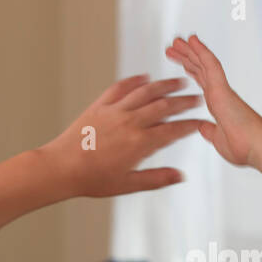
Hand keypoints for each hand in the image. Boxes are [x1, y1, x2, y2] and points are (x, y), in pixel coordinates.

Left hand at [41, 74, 205, 197]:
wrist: (61, 168)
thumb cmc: (92, 179)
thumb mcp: (128, 184)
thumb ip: (156, 178)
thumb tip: (179, 176)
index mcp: (140, 143)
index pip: (173, 130)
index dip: (190, 125)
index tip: (201, 121)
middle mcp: (130, 122)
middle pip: (164, 106)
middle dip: (184, 101)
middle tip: (197, 97)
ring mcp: (115, 111)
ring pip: (145, 92)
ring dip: (165, 85)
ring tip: (178, 81)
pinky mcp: (99, 106)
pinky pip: (120, 88)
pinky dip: (134, 81)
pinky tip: (144, 77)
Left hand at [165, 34, 261, 165]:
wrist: (258, 148)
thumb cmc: (244, 147)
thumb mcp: (218, 140)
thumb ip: (210, 131)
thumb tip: (202, 127)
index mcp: (217, 105)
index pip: (201, 80)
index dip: (190, 69)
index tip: (181, 60)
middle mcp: (219, 94)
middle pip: (199, 68)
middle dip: (186, 56)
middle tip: (174, 45)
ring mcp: (220, 89)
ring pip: (203, 62)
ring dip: (190, 49)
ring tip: (177, 39)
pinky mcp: (222, 88)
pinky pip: (210, 64)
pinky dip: (201, 51)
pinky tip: (193, 40)